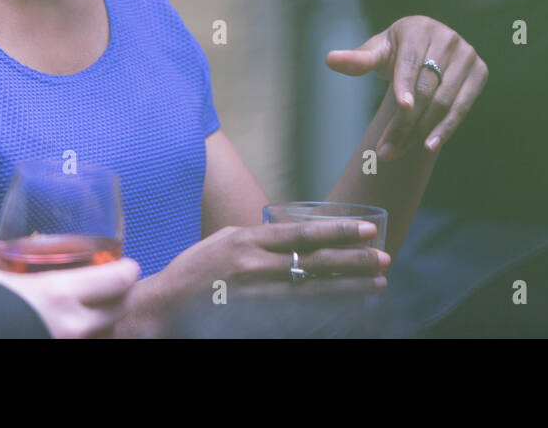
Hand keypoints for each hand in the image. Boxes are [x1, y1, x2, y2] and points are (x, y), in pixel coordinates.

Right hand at [0, 241, 138, 338]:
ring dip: (102, 320)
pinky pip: (84, 344)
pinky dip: (83, 336)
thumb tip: (3, 247)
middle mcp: (73, 324)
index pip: (122, 278)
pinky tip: (67, 327)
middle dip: (118, 296)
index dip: (126, 268)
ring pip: (104, 332)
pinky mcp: (57, 356)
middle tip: (107, 286)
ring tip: (88, 309)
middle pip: (120, 309)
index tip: (120, 263)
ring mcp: (67, 346)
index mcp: (61, 293)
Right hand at [116, 220, 388, 337]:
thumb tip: (296, 235)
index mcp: (248, 240)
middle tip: (384, 258)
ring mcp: (256, 297)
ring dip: (348, 288)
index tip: (367, 228)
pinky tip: (347, 307)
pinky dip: (325, 310)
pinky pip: (298, 315)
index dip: (338, 231)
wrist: (163, 306)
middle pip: (315, 264)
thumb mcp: (227, 239)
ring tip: (376, 284)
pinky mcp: (256, 319)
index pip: (303, 234)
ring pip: (314, 292)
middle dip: (354, 261)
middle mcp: (254, 267)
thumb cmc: (196, 269)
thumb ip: (262, 237)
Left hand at [325, 15, 488, 160]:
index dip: (406, 84)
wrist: (427, 51)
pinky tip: (429, 146)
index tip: (402, 108)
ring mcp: (468, 55)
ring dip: (421, 131)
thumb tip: (330, 60)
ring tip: (397, 152)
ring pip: (444, 101)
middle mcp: (447, 38)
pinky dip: (446, 129)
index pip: (412, 61)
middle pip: (426, 87)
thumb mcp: (376, 53)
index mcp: (419, 28)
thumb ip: (357, 60)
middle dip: (405, 121)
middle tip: (384, 150)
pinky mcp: (480, 72)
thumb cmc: (396, 53)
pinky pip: (462, 107)